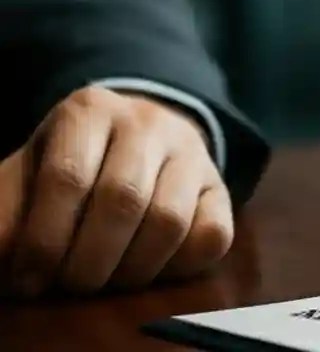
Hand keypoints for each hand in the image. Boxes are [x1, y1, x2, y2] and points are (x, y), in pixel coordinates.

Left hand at [0, 86, 232, 297]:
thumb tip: (6, 252)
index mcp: (90, 109)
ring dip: (133, 270)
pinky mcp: (221, 186)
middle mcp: (148, 120)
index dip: (44, 239)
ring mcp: (193, 151)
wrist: (139, 141)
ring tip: (107, 283)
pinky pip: (212, 235)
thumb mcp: (30, 174)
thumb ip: (8, 208)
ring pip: (170, 221)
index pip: (67, 178)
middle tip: (71, 287)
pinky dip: (179, 265)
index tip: (27, 280)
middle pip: (123, 200)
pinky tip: (150, 268)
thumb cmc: (73, 165)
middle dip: (89, 260)